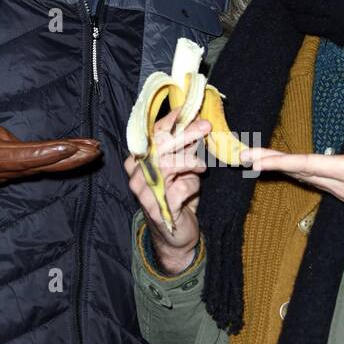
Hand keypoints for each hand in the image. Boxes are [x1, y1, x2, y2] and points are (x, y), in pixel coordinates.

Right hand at [0, 96, 99, 183]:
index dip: (44, 153)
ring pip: (38, 166)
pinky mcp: (4, 164)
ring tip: (93, 150)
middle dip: (67, 159)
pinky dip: (55, 158)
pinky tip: (75, 152)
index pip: (17, 157)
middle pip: (36, 165)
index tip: (69, 147)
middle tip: (95, 150)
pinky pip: (34, 163)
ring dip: (67, 160)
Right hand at [124, 106, 209, 269]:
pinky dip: (191, 186)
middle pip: (160, 146)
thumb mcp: (182, 168)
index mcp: (140, 159)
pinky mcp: (156, 208)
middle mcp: (137, 173)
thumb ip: (185, 148)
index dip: (171, 120)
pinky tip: (194, 188)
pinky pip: (178, 189)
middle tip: (206, 126)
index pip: (154, 133)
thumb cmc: (177, 196)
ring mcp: (144, 191)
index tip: (188, 109)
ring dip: (189, 162)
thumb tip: (198, 121)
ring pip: (167, 165)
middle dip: (185, 133)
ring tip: (202, 166)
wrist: (175, 235)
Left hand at [238, 132, 343, 224]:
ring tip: (255, 158)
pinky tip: (285, 166)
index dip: (283, 161)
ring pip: (305, 176)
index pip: (312, 165)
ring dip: (280, 167)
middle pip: (300, 172)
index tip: (258, 158)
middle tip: (243, 154)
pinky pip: (313, 178)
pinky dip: (295, 170)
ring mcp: (343, 190)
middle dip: (271, 163)